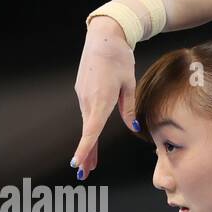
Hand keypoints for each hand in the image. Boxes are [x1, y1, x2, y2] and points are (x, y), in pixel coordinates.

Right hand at [71, 16, 138, 179]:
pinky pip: (88, 112)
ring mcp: (83, 95)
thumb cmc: (119, 58)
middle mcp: (88, 100)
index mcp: (101, 100)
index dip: (85, 149)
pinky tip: (93, 136)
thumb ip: (129, 109)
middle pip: (88, 132)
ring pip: (88, 123)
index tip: (78, 163)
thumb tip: (133, 128)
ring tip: (91, 163)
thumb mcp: (129, 85)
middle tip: (83, 174)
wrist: (104, 36)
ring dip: (89, 143)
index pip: (91, 131)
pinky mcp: (83, 90)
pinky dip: (90, 126)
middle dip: (86, 154)